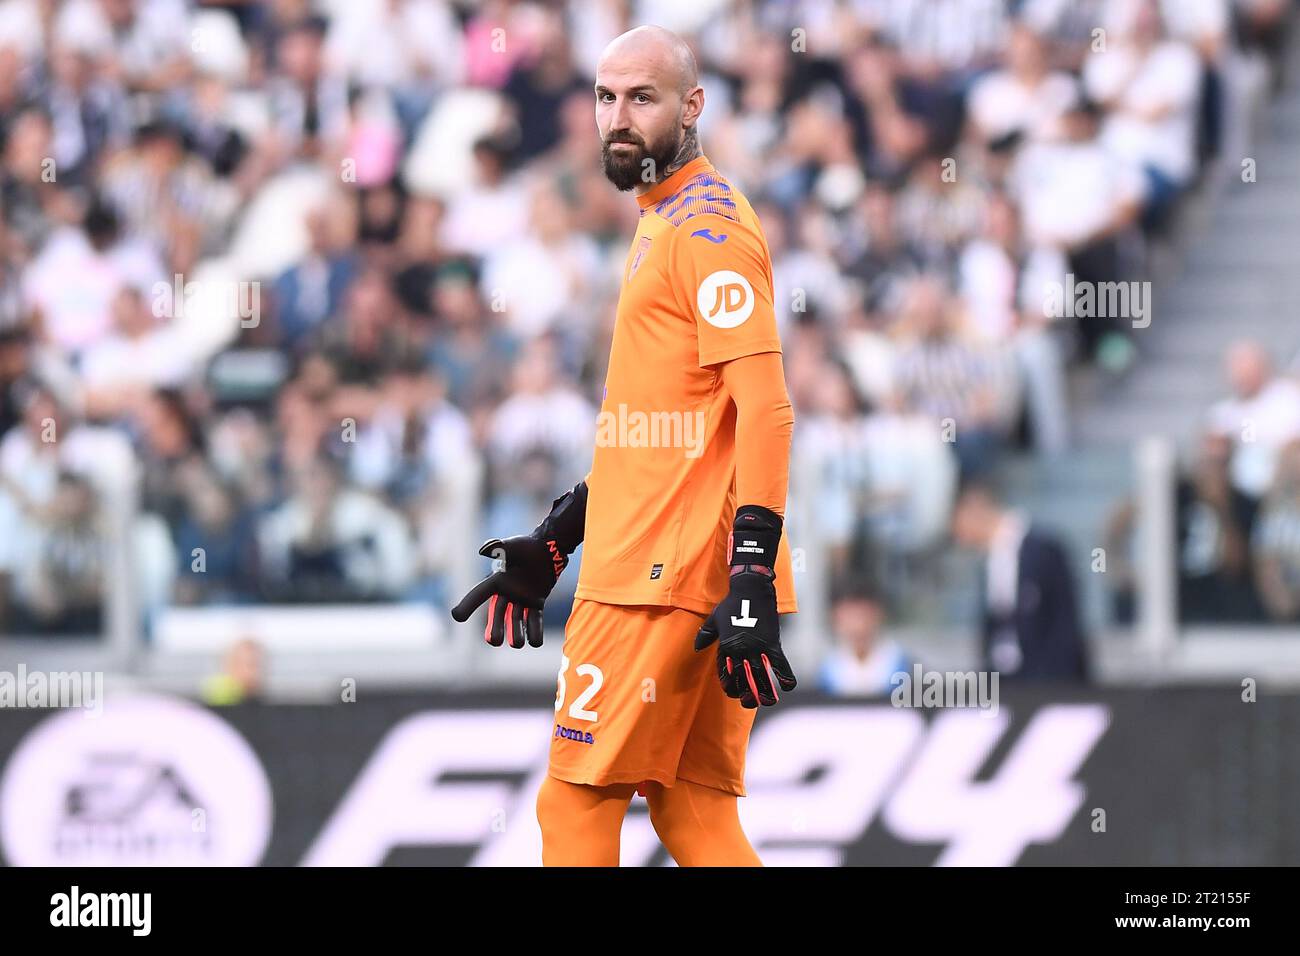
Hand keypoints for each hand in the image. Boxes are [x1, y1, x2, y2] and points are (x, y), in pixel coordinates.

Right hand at [450, 535, 565, 647]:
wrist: (549, 548)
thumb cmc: (529, 546)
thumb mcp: (513, 546)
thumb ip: (499, 547)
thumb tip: (484, 550)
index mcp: (497, 580)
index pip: (479, 594)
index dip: (467, 604)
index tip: (457, 616)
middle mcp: (507, 592)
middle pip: (497, 614)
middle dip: (494, 628)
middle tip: (493, 641)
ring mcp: (522, 599)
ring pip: (516, 621)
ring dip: (515, 633)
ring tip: (517, 643)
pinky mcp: (536, 602)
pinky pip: (534, 620)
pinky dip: (535, 632)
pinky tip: (535, 642)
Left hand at [694, 505, 796, 707]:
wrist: (750, 589)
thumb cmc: (731, 603)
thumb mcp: (714, 619)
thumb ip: (705, 635)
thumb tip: (696, 647)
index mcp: (726, 646)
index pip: (724, 673)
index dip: (728, 686)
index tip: (734, 692)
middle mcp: (740, 650)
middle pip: (742, 679)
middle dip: (745, 694)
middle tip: (750, 702)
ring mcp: (757, 647)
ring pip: (761, 676)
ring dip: (765, 691)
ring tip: (769, 701)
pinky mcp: (772, 643)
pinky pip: (780, 664)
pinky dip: (785, 676)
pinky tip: (787, 686)